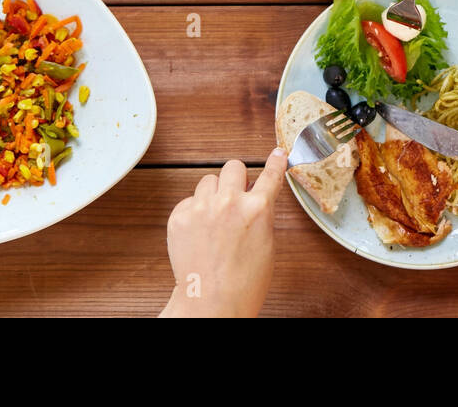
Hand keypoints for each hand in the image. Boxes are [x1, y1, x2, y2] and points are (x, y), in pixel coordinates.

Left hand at [160, 147, 286, 317]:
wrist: (211, 303)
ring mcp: (201, 208)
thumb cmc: (244, 282)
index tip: (277, 153)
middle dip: (236, 180)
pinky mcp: (179, 216)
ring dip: (214, 193)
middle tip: (235, 196)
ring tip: (215, 219)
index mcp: (258, 208)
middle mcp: (229, 202)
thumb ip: (261, 213)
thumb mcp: (266, 243)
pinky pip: (188, 200)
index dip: (276, 162)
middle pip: (233, 167)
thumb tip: (255, 196)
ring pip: (208, 180)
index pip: (270, 174)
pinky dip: (194, 210)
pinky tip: (199, 232)